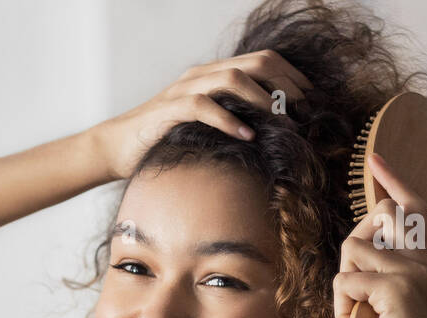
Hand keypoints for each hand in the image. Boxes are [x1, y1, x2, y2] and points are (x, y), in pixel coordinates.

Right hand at [84, 50, 311, 178]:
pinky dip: (229, 120)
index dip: (293, 76)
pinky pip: (204, 106)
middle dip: (286, 84)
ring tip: (282, 122)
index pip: (264, 60)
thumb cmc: (162, 141)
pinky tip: (247, 136)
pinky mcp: (169, 110)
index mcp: (213, 75)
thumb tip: (271, 134)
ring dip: (264, 100)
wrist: (115, 148)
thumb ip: (231, 120)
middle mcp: (201, 75)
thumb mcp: (204, 127)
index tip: (312, 101)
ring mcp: (184, 89)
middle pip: (256, 63)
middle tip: (304, 111)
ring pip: (234, 78)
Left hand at [332, 153, 426, 317]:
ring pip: (353, 250)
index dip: (393, 180)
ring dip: (345, 286)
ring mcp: (414, 271)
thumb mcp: (402, 311)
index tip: (375, 158)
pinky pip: (346, 281)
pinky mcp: (396, 289)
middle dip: (355, 246)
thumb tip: (361, 257)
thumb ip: (391, 281)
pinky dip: (343, 308)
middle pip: (379, 214)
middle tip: (356, 291)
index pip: (415, 207)